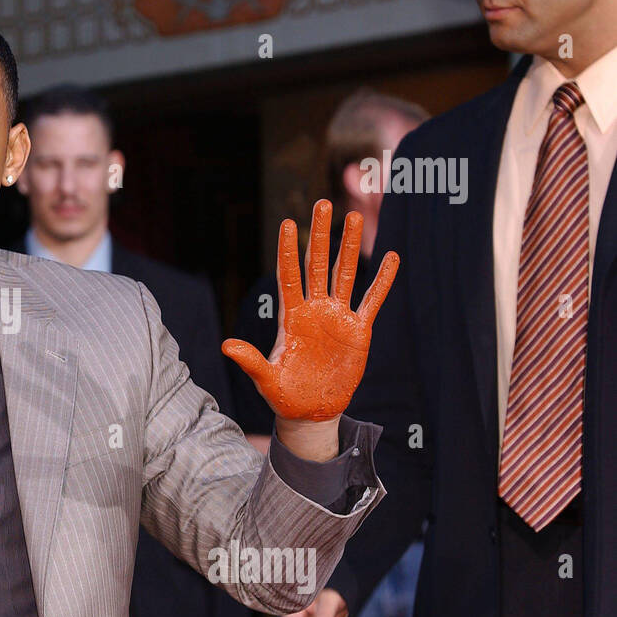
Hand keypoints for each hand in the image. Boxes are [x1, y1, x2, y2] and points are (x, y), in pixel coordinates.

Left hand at [221, 199, 397, 420]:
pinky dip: (382, 280)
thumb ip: (250, 361)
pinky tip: (391, 257)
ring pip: (345, 274)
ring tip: (353, 217)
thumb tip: (225, 346)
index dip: (287, 251)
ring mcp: (337, 317)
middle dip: (319, 236)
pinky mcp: (359, 330)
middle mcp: (314, 310)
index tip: (286, 223)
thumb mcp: (266, 379)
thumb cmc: (284, 394)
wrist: (311, 411)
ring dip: (350, 247)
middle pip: (317, 265)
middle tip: (322, 204)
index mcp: (291, 317)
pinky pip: (372, 300)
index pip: (288, 276)